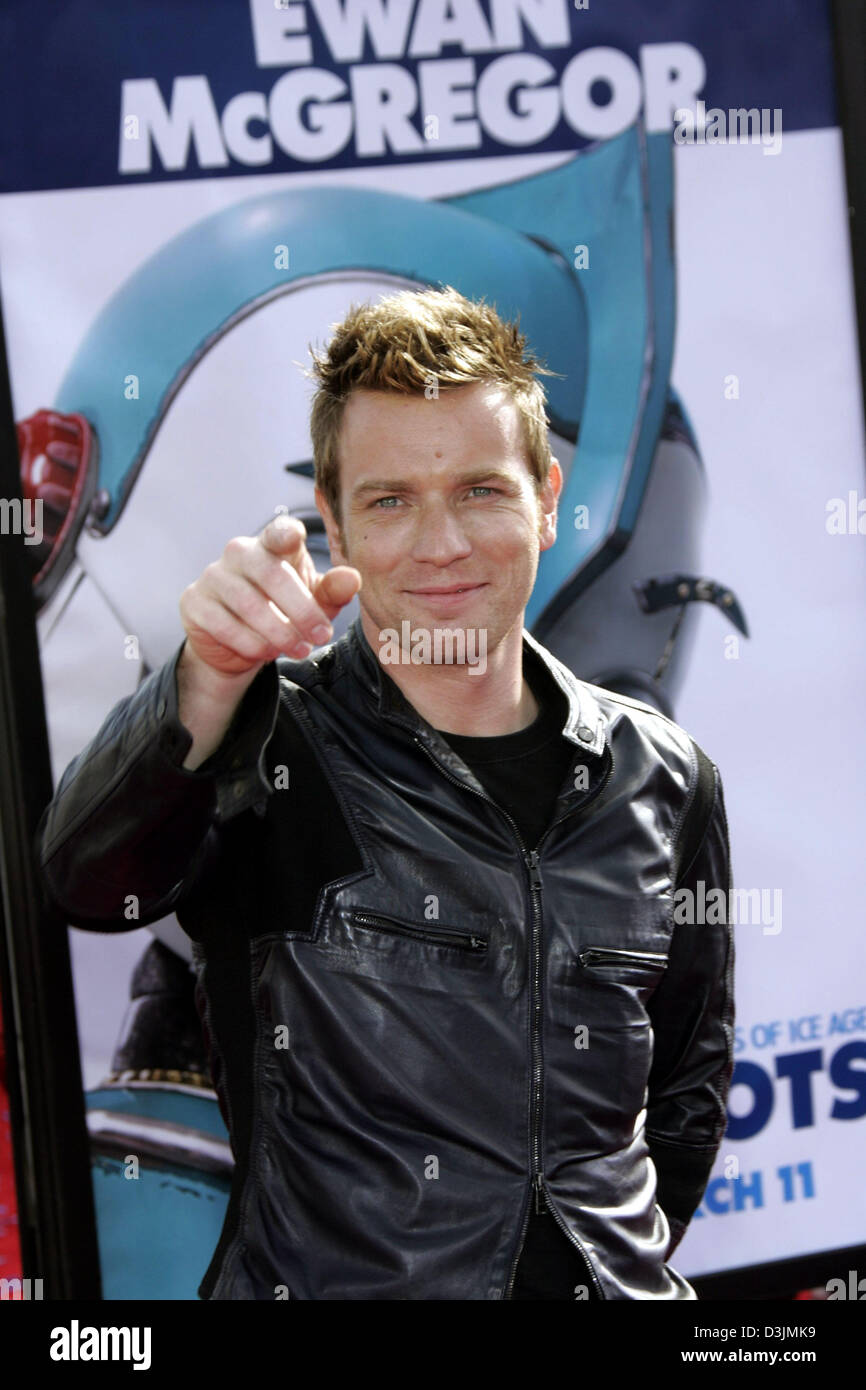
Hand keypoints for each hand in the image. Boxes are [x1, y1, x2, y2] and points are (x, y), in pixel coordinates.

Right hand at [179, 515, 360, 676]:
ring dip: (279, 632)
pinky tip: (266, 653)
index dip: (286, 534)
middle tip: (322, 636)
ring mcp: (213, 576)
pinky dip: (251, 643)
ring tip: (300, 650)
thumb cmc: (283, 611)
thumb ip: (333, 591)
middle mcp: (239, 553)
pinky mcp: (194, 603)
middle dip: (301, 609)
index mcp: (272, 545)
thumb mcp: (313, 602)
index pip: (279, 532)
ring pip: (248, 604)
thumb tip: (353, 579)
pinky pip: (224, 624)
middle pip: (270, 574)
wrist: (239, 644)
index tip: (295, 540)